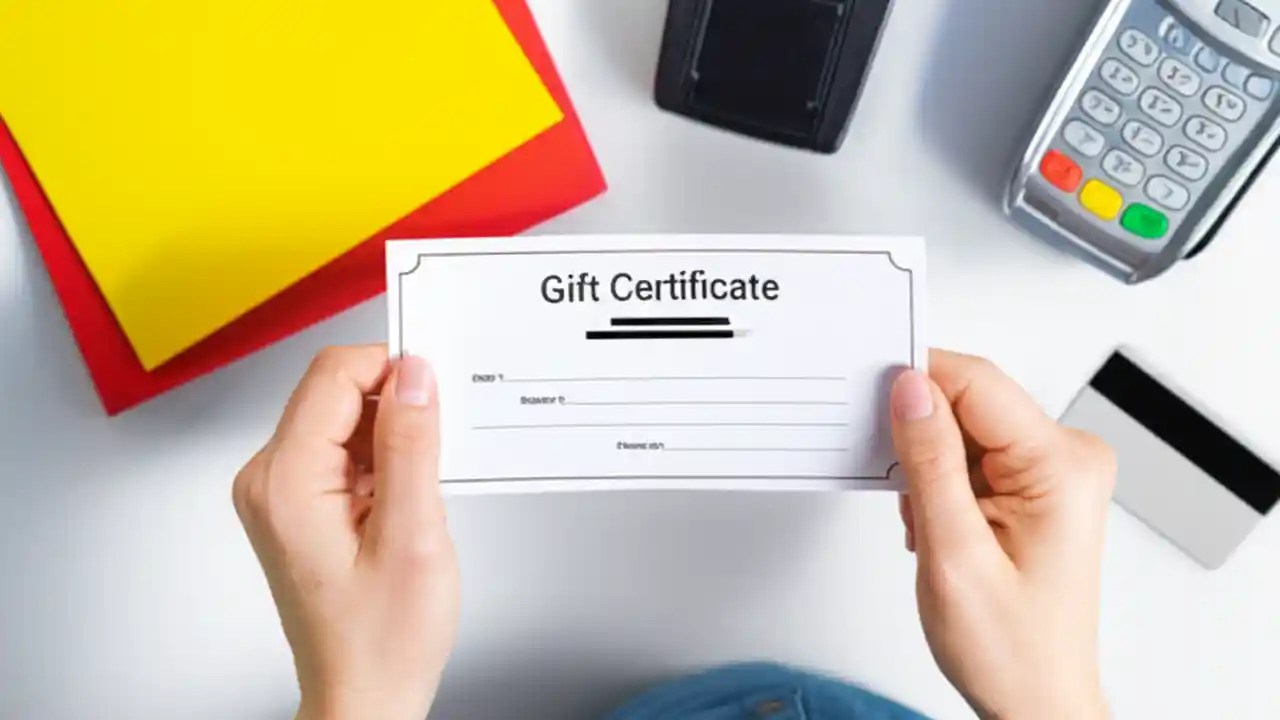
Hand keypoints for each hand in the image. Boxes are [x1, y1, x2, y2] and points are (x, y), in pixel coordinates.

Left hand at [234, 346, 459, 719]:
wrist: (364, 695)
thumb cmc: (381, 639)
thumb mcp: (413, 536)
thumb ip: (412, 445)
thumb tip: (415, 376)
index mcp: (286, 482)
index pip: (333, 376)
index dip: (392, 369)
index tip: (436, 387)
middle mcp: (270, 480)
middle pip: (335, 392)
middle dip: (394, 405)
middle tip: (435, 451)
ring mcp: (281, 491)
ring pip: (343, 418)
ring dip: (391, 436)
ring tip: (416, 493)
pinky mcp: (298, 502)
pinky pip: (343, 450)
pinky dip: (382, 460)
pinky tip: (403, 500)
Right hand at [891, 350, 1114, 719]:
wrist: (1036, 699)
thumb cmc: (1011, 649)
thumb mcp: (953, 554)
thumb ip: (929, 462)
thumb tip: (909, 389)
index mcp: (1062, 466)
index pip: (976, 383)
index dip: (915, 381)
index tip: (867, 396)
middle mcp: (1069, 458)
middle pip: (970, 401)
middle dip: (921, 439)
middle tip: (902, 494)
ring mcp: (1055, 471)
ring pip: (964, 429)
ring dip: (930, 469)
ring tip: (929, 526)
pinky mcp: (1037, 485)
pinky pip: (972, 455)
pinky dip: (942, 484)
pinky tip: (941, 527)